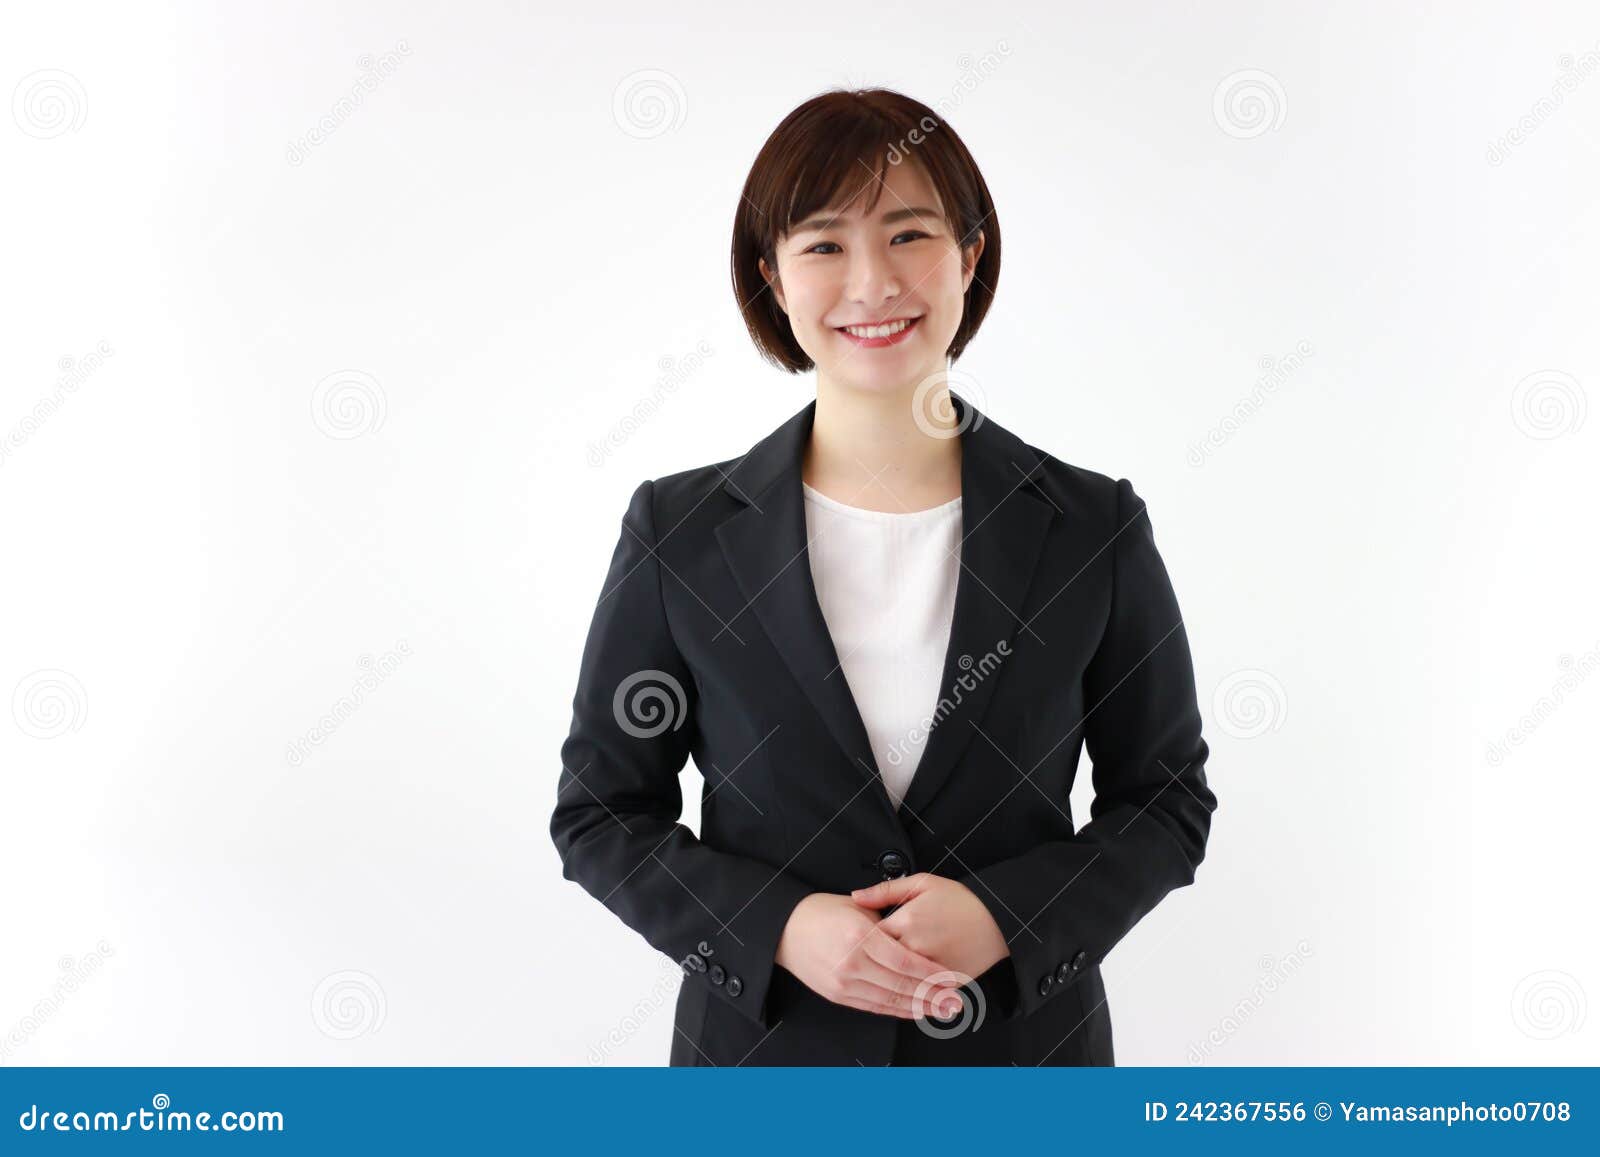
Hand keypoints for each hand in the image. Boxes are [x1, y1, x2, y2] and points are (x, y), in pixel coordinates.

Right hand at [775, 893, 966, 1019]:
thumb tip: (912, 938)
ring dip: (919, 1008)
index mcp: (860, 937)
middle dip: (933, 997)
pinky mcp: (838, 995)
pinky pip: (874, 1006)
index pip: (906, 962)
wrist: (785, 930)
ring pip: (890, 1001)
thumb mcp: (857, 907)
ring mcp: (844, 983)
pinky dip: (897, 1010)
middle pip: (902, 986)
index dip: (933, 974)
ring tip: (942, 1011)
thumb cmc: (822, 912)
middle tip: (957, 1002)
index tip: (953, 979)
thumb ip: (886, 922)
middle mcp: (852, 963)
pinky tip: (915, 1010)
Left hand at [849, 873, 1010, 992]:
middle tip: (860, 961)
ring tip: (874, 978)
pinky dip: (908, 994)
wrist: (998, 922)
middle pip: (878, 962)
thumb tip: (856, 897)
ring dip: (884, 981)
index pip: (868, 937)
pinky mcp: (943, 985)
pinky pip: (917, 993)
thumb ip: (886, 890)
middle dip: (868, 963)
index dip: (859, 939)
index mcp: (907, 922)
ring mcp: (929, 970)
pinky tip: (899, 991)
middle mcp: (915, 948)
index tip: (856, 939)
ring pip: (896, 982)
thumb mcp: (923, 883)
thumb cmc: (962, 902)